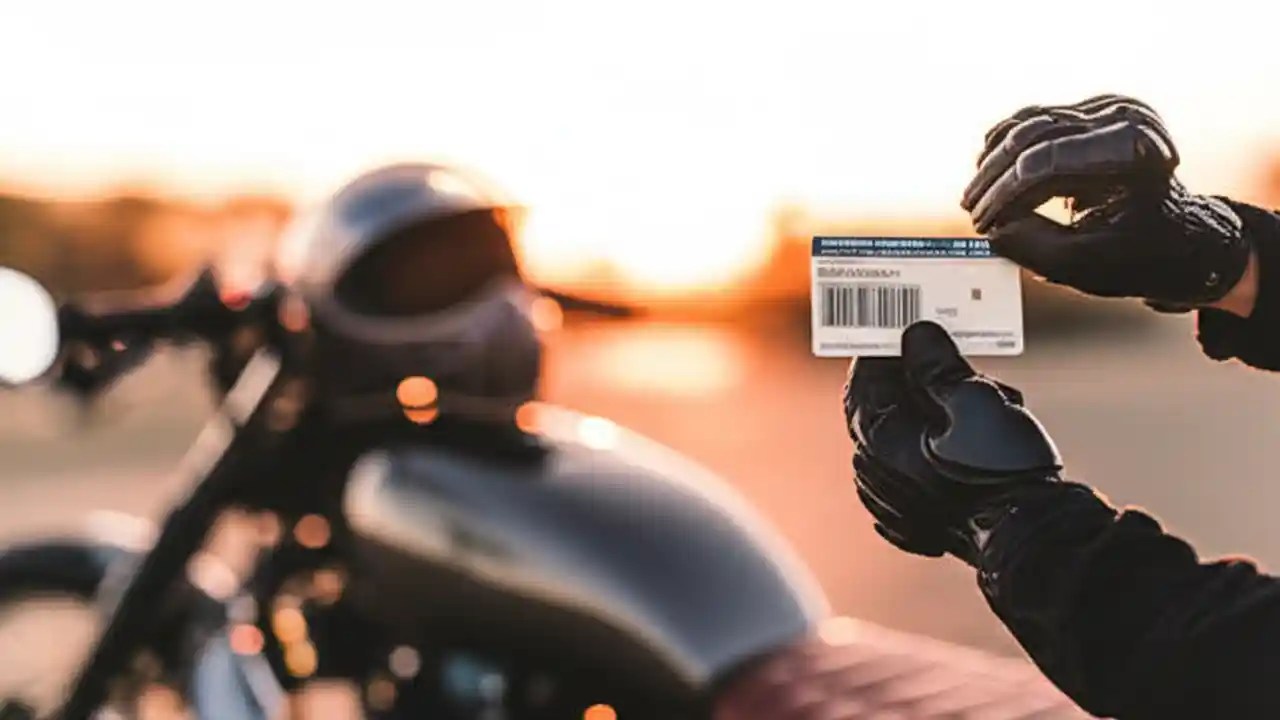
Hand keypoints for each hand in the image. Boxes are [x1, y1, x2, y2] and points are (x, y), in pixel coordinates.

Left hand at [844, 321, 1064, 564]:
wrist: (1031, 540)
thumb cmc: (1002, 471)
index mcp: (878, 437)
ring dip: (948, 412)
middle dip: (930, 379)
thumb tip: (915, 334)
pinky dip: (951, 445)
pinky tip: (988, 441)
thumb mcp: (974, 401)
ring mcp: (895, 495)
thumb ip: (938, 365)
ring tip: (997, 410)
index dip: (892, 344)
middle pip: (891, 401)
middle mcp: (876, 468)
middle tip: (971, 370)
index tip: (916, 322)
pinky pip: (926, 460)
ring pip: (912, 430)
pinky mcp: (918, 513)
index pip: (867, 374)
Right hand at [960, 94, 1253, 309]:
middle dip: (994, 177)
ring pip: (1030, 122)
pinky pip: (1038, 117)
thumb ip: (1034, 248)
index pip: (1046, 164)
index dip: (1003, 195)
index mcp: (1136, 152)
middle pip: (1034, 136)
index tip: (981, 224)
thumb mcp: (1086, 264)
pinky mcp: (1097, 110)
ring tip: (976, 194)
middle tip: (972, 209)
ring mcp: (1112, 109)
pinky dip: (1007, 143)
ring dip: (994, 159)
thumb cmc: (1141, 254)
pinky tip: (988, 168)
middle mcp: (1127, 117)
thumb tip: (992, 229)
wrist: (1179, 237)